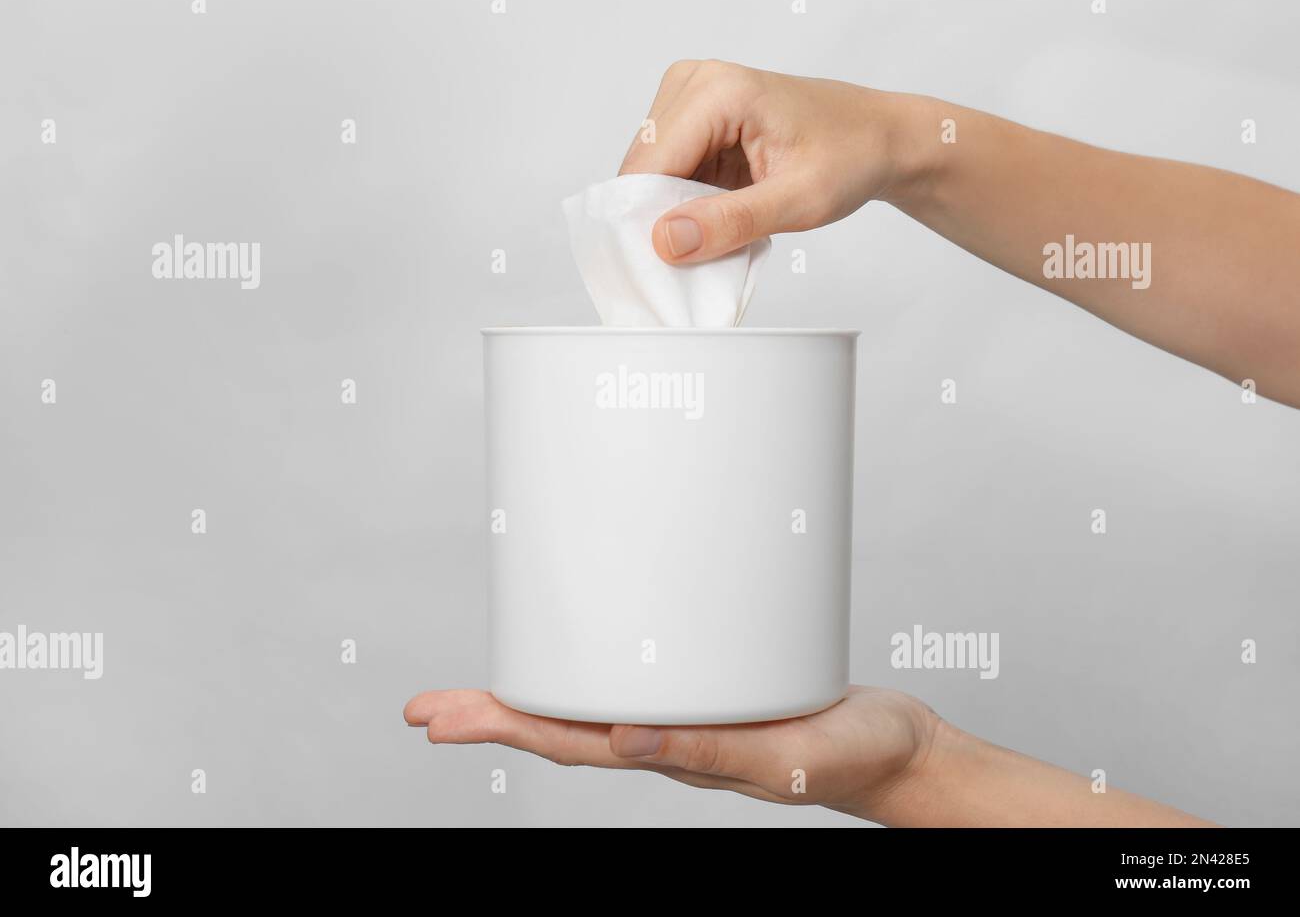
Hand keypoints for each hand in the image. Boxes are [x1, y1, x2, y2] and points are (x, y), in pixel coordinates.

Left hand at [403, 685, 938, 819]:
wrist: (895, 747)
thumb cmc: (847, 759)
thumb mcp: (781, 758)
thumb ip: (707, 753)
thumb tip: (620, 740)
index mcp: (674, 755)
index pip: (567, 742)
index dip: (499, 726)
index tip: (440, 717)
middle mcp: (667, 734)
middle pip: (562, 722)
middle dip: (491, 713)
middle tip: (425, 706)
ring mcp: (687, 710)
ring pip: (594, 696)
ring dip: (534, 688)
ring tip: (482, 683)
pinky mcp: (715, 678)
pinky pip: (642, 668)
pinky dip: (599, 657)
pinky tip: (587, 642)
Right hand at [619, 60, 918, 264]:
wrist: (879, 137)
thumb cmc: (851, 156)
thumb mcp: (799, 201)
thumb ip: (731, 222)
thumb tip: (666, 240)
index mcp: (719, 91)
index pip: (649, 164)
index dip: (648, 219)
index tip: (666, 265)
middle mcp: (696, 82)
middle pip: (641, 168)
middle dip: (661, 216)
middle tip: (705, 251)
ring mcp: (690, 97)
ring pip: (648, 174)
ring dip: (673, 211)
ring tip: (720, 229)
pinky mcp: (692, 119)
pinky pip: (665, 172)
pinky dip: (684, 202)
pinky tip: (719, 214)